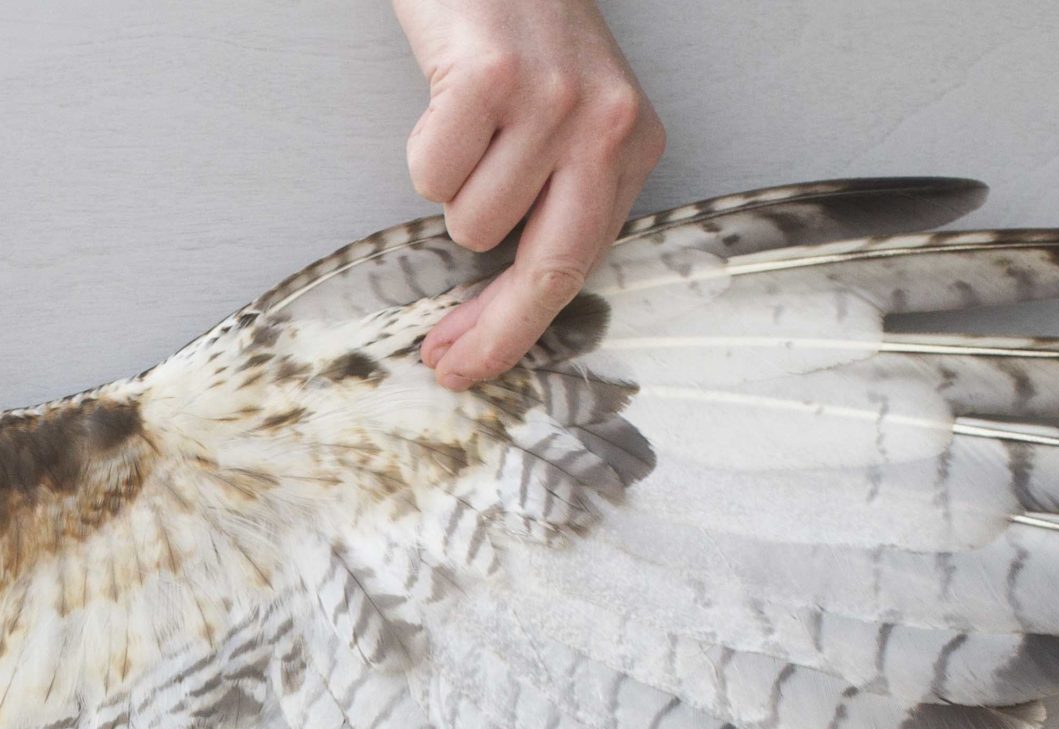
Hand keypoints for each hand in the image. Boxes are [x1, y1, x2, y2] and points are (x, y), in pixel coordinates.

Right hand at [392, 0, 664, 388]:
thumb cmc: (517, 33)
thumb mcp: (566, 117)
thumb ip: (554, 197)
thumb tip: (495, 307)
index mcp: (633, 145)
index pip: (579, 266)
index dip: (517, 330)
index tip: (469, 365)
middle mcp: (607, 125)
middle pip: (546, 269)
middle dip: (492, 329)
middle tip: (444, 359)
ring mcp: (553, 101)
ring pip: (473, 220)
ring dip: (450, 189)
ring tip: (465, 130)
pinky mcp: (493, 78)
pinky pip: (434, 173)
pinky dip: (424, 148)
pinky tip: (446, 104)